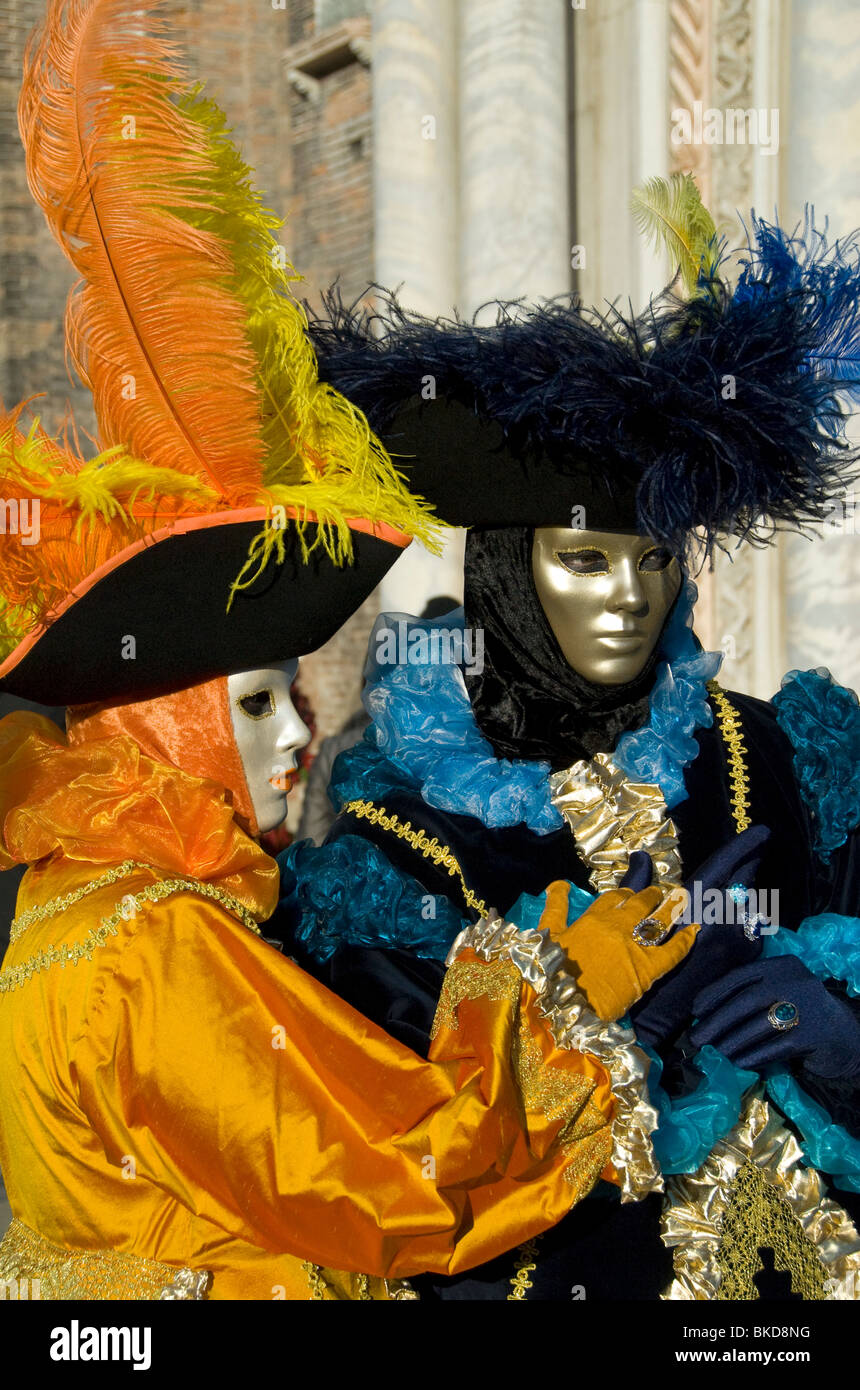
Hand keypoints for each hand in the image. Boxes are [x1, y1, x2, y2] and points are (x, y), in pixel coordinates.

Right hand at [553, 882, 697, 1023]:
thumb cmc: (552, 970)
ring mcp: (636, 945)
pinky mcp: (650, 968)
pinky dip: (686, 940)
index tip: (630, 893)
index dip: (624, 893)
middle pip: (640, 903)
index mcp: (594, 917)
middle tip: (659, 892)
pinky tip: (695, 930)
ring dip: (672, 907)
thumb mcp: (548, 934)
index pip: (614, 897)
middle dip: (651, 895)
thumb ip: (555, 907)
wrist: (566, 1003)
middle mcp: (618, 926)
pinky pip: (674, 950)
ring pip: (660, 920)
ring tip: (682, 898)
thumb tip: (559, 884)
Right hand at [628, 825, 770, 1049]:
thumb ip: (636, 886)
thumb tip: (641, 856)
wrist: (651, 1019)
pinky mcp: (738, 963)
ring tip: (745, 878)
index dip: (744, 847)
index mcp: (690, 909)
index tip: (762, 832)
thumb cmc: (629, 968)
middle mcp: (718, 924)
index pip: (723, 868)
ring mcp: (733, 945)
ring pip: (747, 907)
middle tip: (759, 846)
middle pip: (743, 883)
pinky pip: (747, 932)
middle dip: (751, 863)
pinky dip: (743, 919)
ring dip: (746, 892)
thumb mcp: (628, 923)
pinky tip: (737, 916)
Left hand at [691, 955, 859, 1076]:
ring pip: (760, 1024)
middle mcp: (795, 980)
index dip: (714, 992)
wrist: (845, 1037)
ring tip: (714, 1054)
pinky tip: (738, 1064)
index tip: (695, 1011)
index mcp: (781, 965)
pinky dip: (754, 1055)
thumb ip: (751, 996)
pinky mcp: (815, 1034)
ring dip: (732, 1042)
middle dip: (718, 1021)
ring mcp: (807, 1005)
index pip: (741, 976)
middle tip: (697, 1039)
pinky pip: (777, 1046)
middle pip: (747, 1000)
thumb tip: (704, 1016)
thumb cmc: (800, 1015)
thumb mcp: (779, 994)